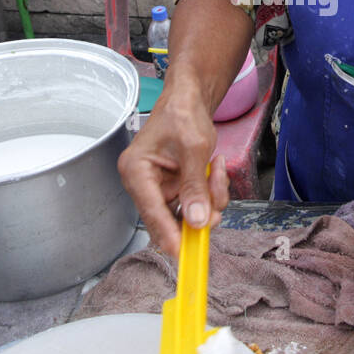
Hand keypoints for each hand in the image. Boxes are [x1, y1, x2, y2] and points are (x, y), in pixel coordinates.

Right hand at [117, 80, 229, 257]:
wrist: (189, 99)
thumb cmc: (183, 114)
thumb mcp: (194, 148)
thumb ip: (195, 185)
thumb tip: (196, 221)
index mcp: (136, 170)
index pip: (150, 210)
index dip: (167, 233)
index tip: (182, 253)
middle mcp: (144, 183)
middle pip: (169, 217)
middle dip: (198, 211)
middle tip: (216, 201)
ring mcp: (161, 188)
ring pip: (188, 213)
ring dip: (210, 198)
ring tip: (217, 170)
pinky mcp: (176, 189)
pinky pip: (197, 203)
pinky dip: (211, 192)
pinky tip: (215, 170)